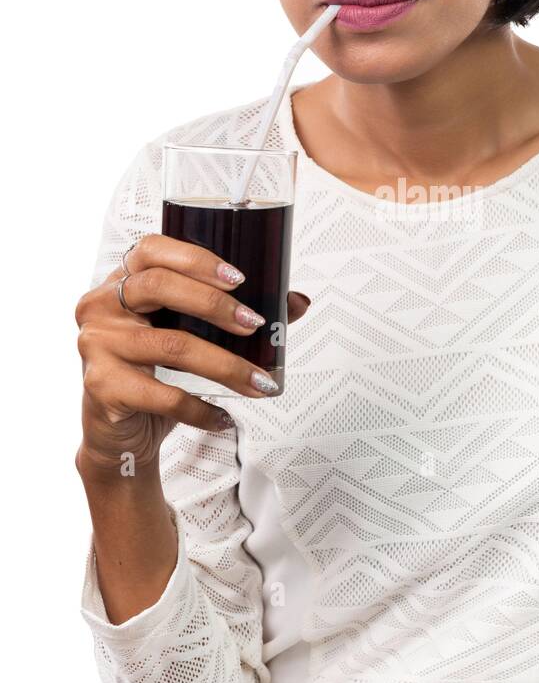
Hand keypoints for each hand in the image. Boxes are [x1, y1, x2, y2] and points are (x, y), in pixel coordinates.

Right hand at [75, 232, 311, 474]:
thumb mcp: (189, 335)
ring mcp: (97, 344)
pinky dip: (201, 408)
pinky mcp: (102, 386)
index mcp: (122, 280)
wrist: (119, 433)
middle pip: (158, 286)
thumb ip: (236, 315)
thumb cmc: (155, 373)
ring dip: (224, 366)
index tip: (239, 278)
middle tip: (255, 325)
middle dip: (215, 305)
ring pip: (171, 346)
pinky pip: (163, 395)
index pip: (151, 249)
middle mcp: (102, 305)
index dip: (195, 258)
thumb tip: (296, 302)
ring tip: (257, 383)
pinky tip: (223, 417)